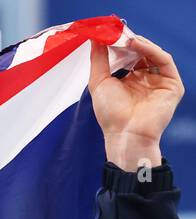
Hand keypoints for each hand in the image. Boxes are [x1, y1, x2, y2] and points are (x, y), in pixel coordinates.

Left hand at [89, 35, 183, 169]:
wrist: (126, 133)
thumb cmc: (111, 114)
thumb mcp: (99, 82)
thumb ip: (98, 60)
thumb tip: (95, 39)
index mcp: (130, 80)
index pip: (129, 56)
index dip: (120, 45)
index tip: (110, 35)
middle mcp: (146, 79)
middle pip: (142, 53)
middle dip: (130, 42)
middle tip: (118, 33)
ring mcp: (160, 81)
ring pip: (154, 54)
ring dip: (140, 44)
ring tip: (126, 39)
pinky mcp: (172, 84)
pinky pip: (164, 60)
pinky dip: (151, 50)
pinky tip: (137, 45)